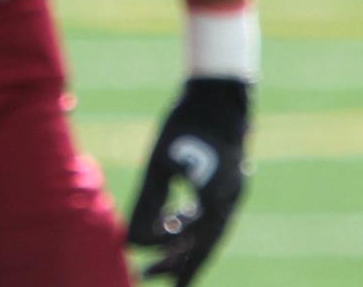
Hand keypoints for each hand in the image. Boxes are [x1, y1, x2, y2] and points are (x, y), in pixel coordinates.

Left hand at [126, 77, 250, 285]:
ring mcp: (232, 191)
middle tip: (148, 277)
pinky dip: (191, 223)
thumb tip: (130, 240)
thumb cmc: (185, 122)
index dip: (168, 254)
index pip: (192, 242)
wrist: (217, 94)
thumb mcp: (160, 163)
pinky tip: (172, 224)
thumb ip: (148, 202)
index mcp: (217, 198)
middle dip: (177, 263)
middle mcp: (230, 200)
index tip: (142, 257)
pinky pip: (210, 213)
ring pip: (208, 231)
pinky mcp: (227, 182)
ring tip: (159, 260)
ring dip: (183, 246)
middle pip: (203, 244)